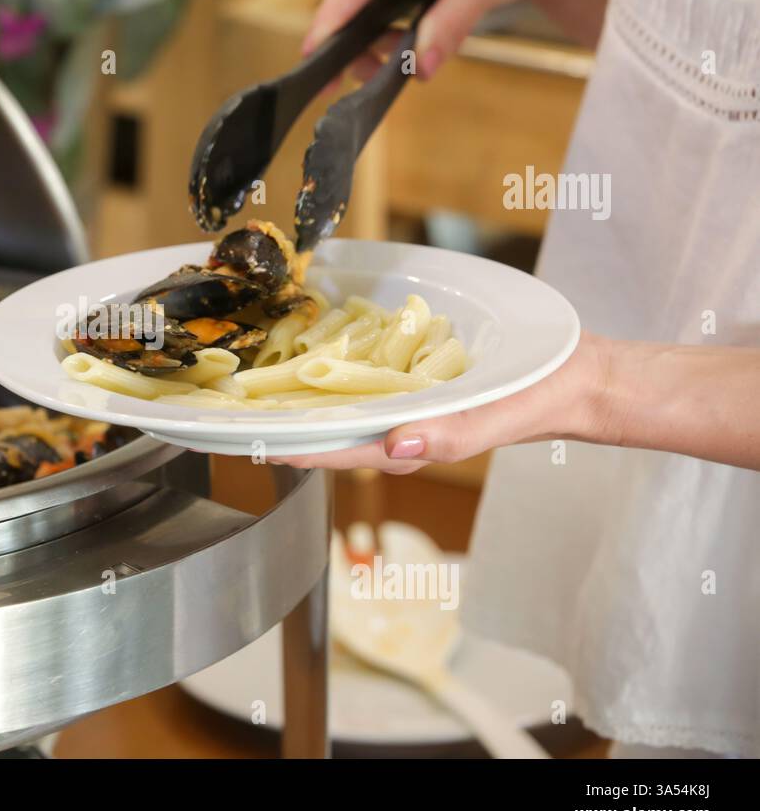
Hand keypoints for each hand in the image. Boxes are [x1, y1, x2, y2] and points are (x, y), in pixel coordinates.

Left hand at [271, 331, 613, 473]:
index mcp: (414, 440)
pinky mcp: (416, 387)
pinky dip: (335, 375)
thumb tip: (392, 447)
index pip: (339, 450)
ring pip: (344, 409)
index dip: (292, 447)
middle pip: (332, 432)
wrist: (576, 374)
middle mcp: (402, 428)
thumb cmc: (541, 394)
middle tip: (234, 413)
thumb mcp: (500, 413)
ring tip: (257, 390)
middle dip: (285, 425)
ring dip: (303, 401)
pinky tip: (310, 359)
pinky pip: (367, 384)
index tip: (249, 441)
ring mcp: (408, 409)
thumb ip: (450, 435)